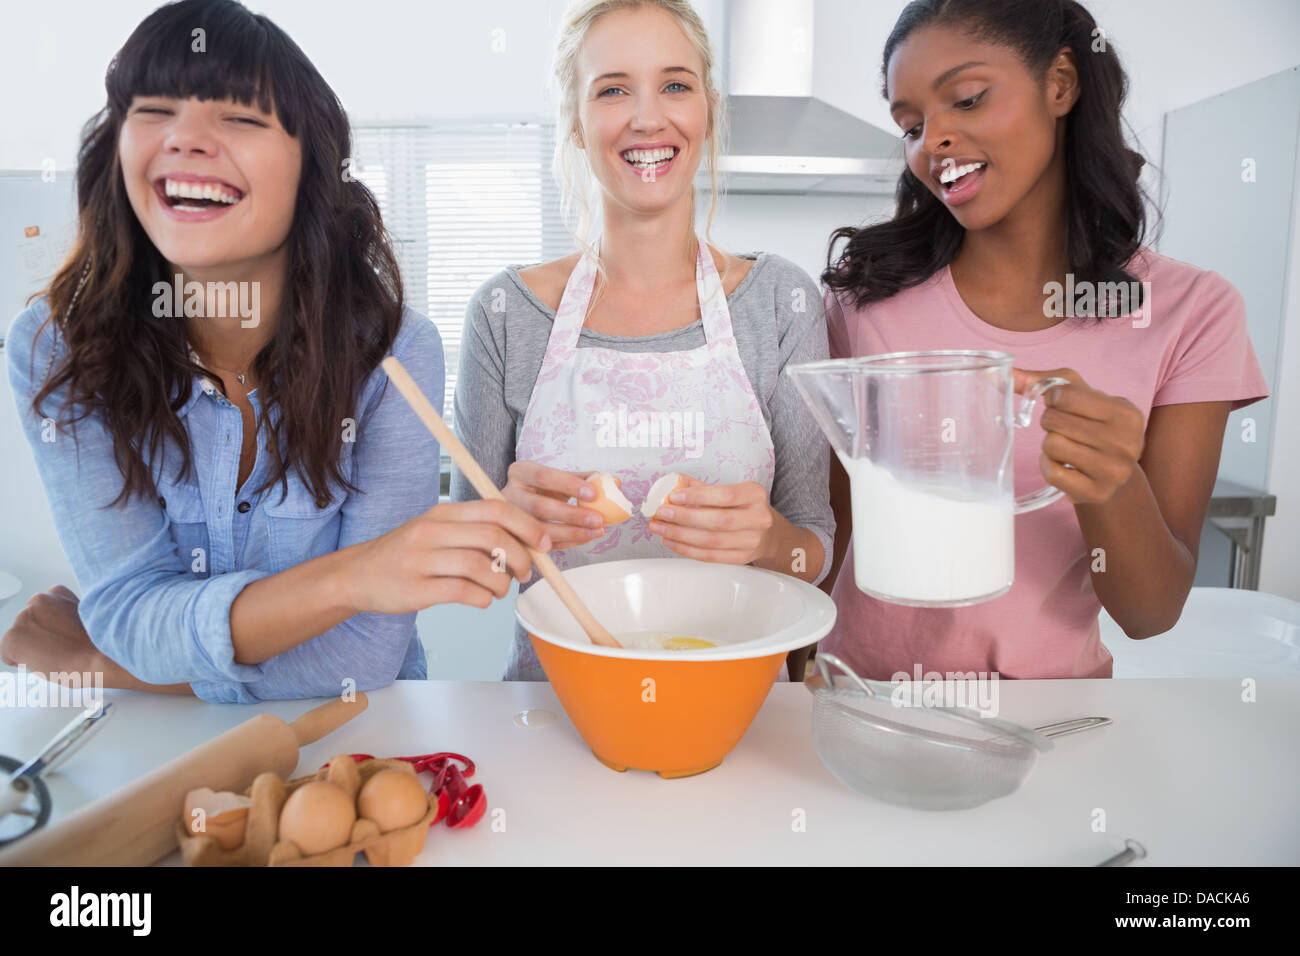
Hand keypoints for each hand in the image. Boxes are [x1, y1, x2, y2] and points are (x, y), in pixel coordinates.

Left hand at [0, 585, 161, 690]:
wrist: (104, 658)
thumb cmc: (102, 643)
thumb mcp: (89, 617)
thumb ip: (68, 615)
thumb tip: (62, 627)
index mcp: (57, 593)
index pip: (41, 610)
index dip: (51, 626)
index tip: (63, 634)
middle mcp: (38, 600)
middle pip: (27, 624)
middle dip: (39, 637)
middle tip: (60, 648)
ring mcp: (24, 618)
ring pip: (18, 639)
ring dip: (32, 649)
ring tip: (57, 656)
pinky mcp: (14, 638)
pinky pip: (8, 656)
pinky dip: (22, 662)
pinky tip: (45, 662)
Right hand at [348, 498, 551, 613]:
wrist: (357, 575)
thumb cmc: (406, 554)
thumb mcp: (436, 529)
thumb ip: (474, 531)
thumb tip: (526, 543)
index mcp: (443, 513)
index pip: (496, 509)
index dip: (527, 526)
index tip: (543, 544)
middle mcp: (432, 531)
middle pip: (494, 537)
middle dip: (521, 558)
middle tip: (525, 573)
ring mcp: (422, 560)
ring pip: (481, 566)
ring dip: (502, 583)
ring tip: (500, 590)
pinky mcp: (417, 589)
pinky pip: (463, 592)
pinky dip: (483, 598)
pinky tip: (482, 599)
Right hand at [503, 460, 611, 548]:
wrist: (519, 506)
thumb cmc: (543, 490)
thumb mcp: (559, 479)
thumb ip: (585, 479)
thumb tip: (616, 483)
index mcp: (520, 472)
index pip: (544, 476)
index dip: (569, 485)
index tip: (594, 493)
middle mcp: (508, 494)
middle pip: (540, 506)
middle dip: (573, 515)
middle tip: (599, 519)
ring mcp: (509, 520)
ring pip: (540, 530)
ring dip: (572, 532)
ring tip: (596, 531)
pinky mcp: (515, 539)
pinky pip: (542, 544)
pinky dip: (567, 542)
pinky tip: (585, 537)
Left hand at [647, 477, 776, 563]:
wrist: (767, 533)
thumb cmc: (743, 508)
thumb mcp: (730, 491)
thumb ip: (702, 488)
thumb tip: (672, 483)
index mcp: (755, 495)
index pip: (726, 495)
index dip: (698, 496)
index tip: (674, 496)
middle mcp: (758, 518)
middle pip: (718, 520)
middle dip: (684, 517)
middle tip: (662, 513)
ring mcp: (751, 541)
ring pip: (711, 541)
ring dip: (680, 535)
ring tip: (661, 528)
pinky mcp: (742, 557)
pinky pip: (710, 556)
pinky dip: (687, 549)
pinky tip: (672, 541)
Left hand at [1014, 367, 1145, 504]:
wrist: (1112, 469)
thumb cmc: (1092, 422)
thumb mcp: (1079, 394)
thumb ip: (1043, 380)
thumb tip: (1003, 373)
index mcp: (1126, 412)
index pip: (1065, 395)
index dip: (1055, 399)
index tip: (1064, 406)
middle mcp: (1127, 442)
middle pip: (1054, 420)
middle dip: (1050, 422)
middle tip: (1064, 428)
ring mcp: (1114, 471)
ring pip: (1052, 446)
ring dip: (1049, 445)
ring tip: (1066, 446)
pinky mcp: (1097, 493)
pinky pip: (1052, 474)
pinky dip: (1048, 466)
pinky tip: (1062, 465)